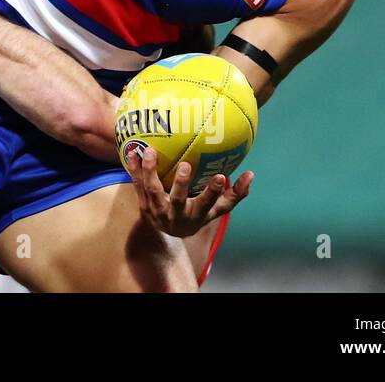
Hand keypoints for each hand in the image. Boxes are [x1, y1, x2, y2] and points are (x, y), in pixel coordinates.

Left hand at [125, 146, 253, 238]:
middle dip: (182, 184)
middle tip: (187, 165)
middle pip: (179, 201)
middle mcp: (177, 215)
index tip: (222, 177)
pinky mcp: (143, 204)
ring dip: (151, 172)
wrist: (169, 232)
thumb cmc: (198, 214)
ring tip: (151, 152)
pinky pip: (138, 185)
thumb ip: (235, 194)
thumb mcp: (217, 210)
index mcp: (197, 215)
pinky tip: (133, 153)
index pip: (209, 205)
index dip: (215, 192)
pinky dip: (135, 170)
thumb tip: (251, 174)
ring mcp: (158, 211)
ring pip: (153, 191)